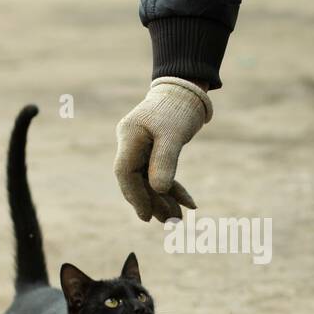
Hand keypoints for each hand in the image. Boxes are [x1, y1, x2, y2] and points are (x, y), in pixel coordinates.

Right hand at [113, 76, 211, 222]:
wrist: (186, 91)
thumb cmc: (179, 109)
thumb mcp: (174, 135)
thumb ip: (164, 161)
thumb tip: (158, 190)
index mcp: (130, 136)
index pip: (125, 172)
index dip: (135, 195)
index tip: (147, 216)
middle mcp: (130, 143)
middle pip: (136, 180)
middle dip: (152, 202)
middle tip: (170, 222)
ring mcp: (140, 148)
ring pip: (148, 180)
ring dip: (163, 199)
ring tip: (179, 218)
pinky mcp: (152, 151)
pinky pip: (159, 174)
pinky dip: (173, 188)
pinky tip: (188, 203)